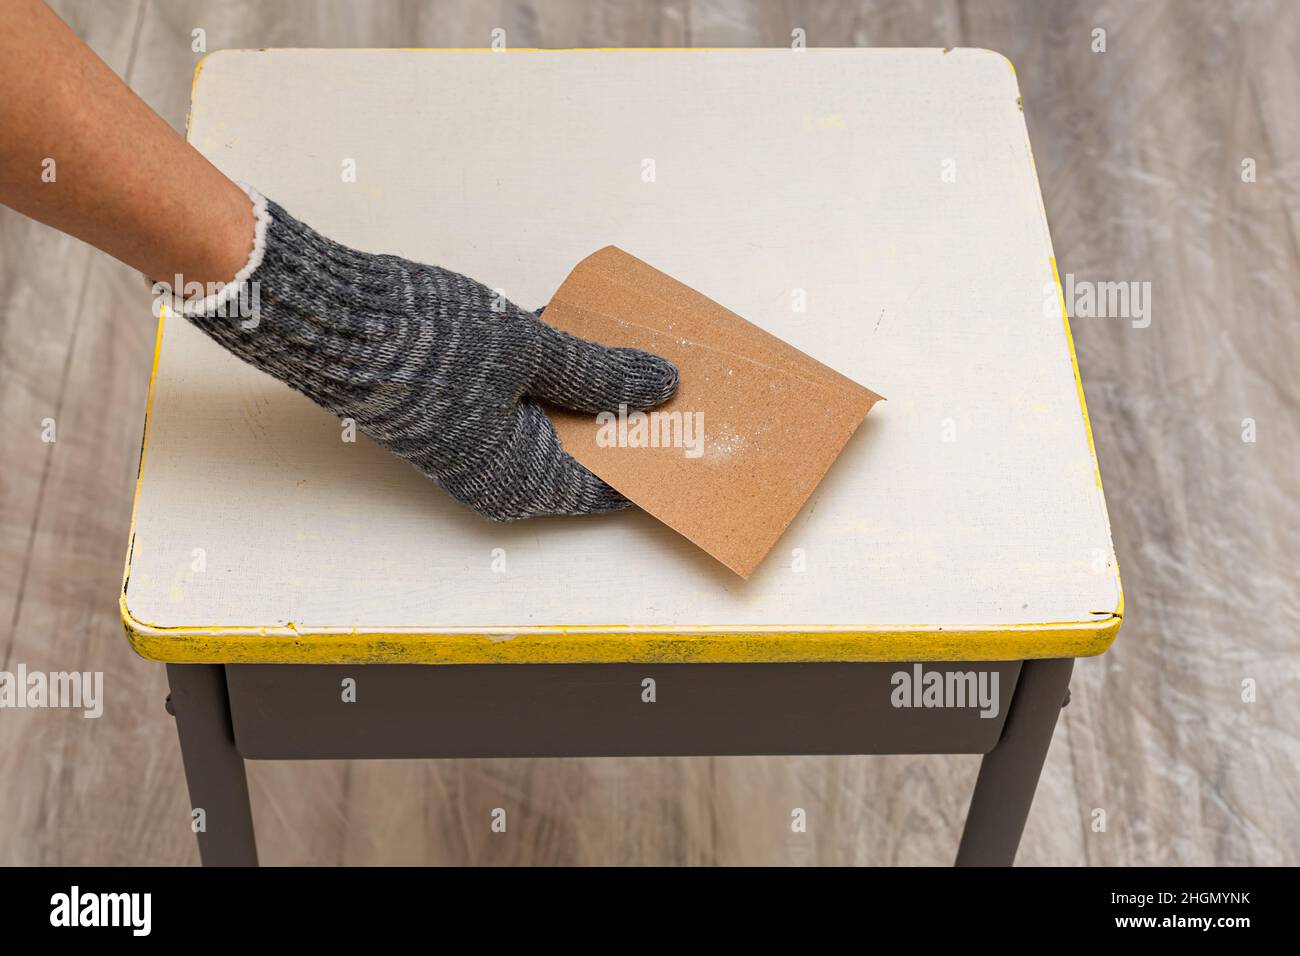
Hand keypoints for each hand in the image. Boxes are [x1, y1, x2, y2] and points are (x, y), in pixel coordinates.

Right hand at [174, 186, 678, 519]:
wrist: (329, 316)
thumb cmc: (421, 346)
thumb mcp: (531, 351)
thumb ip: (600, 372)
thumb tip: (659, 384)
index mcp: (519, 480)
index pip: (608, 487)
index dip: (653, 457)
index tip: (696, 432)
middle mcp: (499, 472)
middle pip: (583, 450)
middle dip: (629, 413)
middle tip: (678, 378)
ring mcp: (478, 438)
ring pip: (554, 416)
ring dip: (591, 382)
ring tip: (641, 347)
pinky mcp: (461, 404)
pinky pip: (524, 392)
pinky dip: (553, 367)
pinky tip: (584, 328)